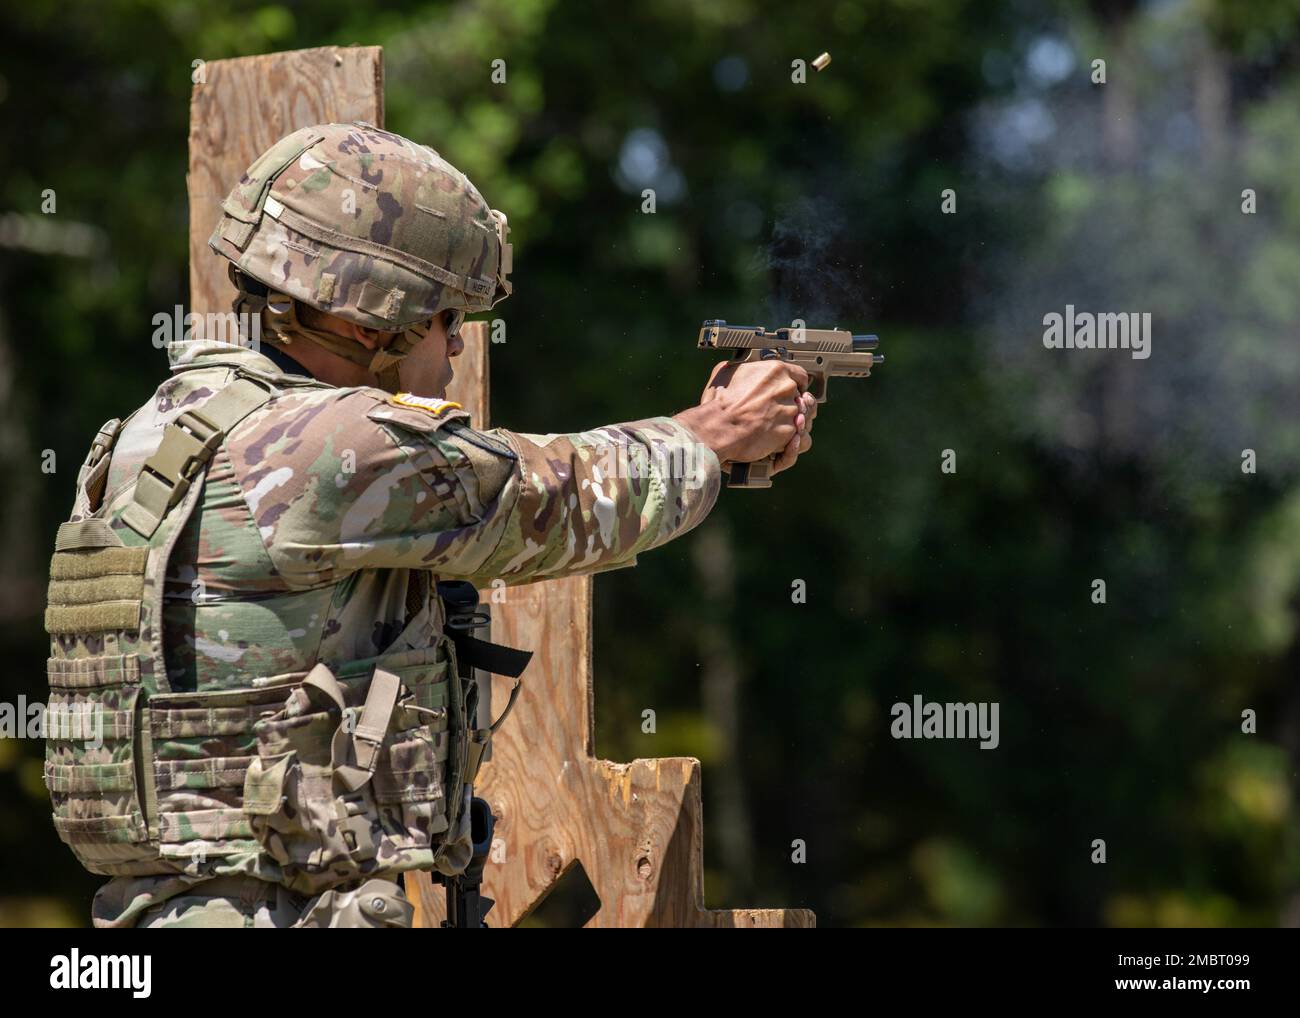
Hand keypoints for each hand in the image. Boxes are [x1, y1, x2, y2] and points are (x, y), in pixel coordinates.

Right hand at [673, 359, 815, 472]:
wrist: (718, 428)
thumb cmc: (719, 402)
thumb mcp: (727, 371)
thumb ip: (746, 368)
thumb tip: (746, 369)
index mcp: (776, 370)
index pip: (800, 375)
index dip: (796, 384)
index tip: (792, 391)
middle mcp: (787, 389)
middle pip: (801, 398)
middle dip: (792, 405)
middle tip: (779, 412)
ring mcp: (790, 411)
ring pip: (802, 419)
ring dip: (792, 424)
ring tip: (777, 428)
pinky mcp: (788, 432)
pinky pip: (798, 438)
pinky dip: (791, 442)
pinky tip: (780, 441)